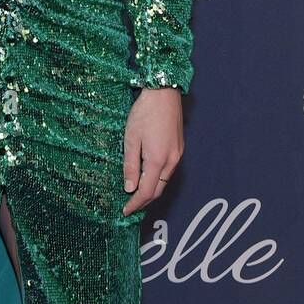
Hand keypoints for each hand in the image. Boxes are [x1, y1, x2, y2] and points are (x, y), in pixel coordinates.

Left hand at [121, 87, 183, 216]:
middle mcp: (171, 161)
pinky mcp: (179, 148)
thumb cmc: (144, 113)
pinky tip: (149, 176)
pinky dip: (158, 179)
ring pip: (164, 181)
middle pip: (158, 190)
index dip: (135, 204)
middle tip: (130, 206)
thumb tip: (130, 188)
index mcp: (157, 161)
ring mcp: (177, 155)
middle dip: (144, 201)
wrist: (165, 93)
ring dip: (151, 190)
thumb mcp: (131, 138)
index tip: (125, 211)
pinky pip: (168, 171)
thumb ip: (131, 165)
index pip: (146, 192)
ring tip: (137, 194)